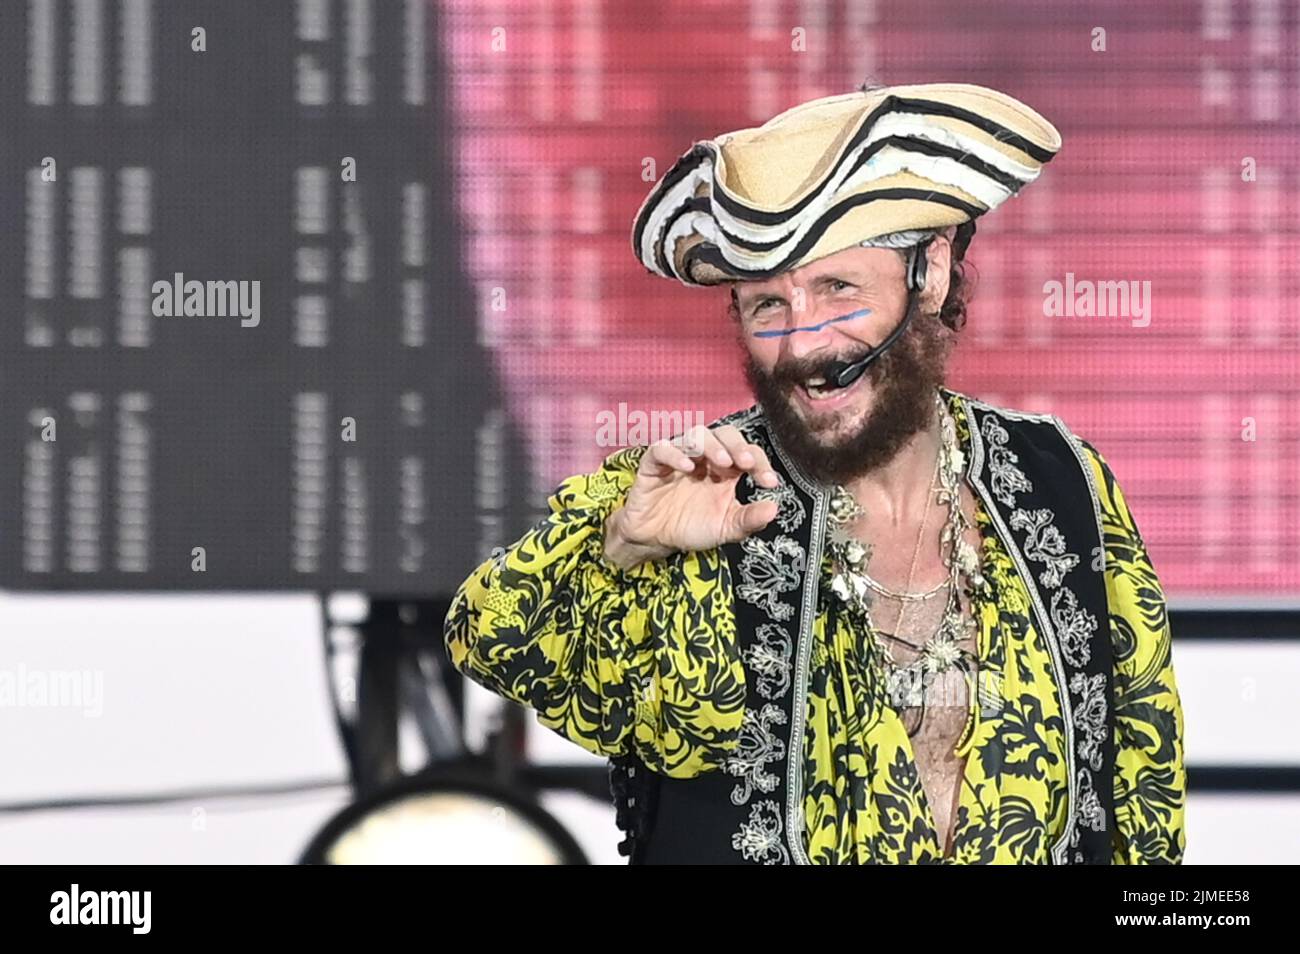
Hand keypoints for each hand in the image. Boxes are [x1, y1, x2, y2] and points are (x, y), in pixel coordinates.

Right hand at [603, 425, 781, 569]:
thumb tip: (774, 509)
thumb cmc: (691, 527)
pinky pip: (662, 449)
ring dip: (712, 445)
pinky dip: (675, 454)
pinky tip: (688, 467)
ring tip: (723, 463)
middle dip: (738, 445)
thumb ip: (749, 519)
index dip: (761, 463)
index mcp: (726, 471)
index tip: (769, 482)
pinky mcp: (654, 464)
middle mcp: (705, 459)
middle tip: (747, 463)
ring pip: (697, 434)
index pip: (748, 454)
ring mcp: (680, 458)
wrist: (655, 540)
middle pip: (724, 434)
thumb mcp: (726, 528)